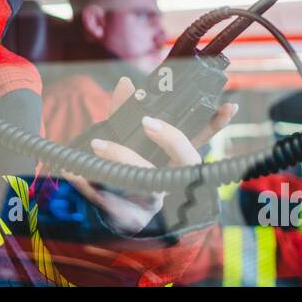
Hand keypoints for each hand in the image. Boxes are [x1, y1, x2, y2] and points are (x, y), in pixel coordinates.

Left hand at [64, 76, 236, 235]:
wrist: (107, 213)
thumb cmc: (123, 168)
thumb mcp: (124, 138)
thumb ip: (127, 112)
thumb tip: (126, 84)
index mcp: (174, 158)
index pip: (202, 139)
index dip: (217, 124)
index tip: (227, 106)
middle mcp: (171, 179)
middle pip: (187, 161)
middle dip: (173, 139)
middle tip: (148, 121)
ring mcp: (156, 199)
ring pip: (149, 180)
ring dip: (124, 157)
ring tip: (97, 143)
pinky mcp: (132, 217)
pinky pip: (114, 202)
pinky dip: (91, 187)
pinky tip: (74, 173)